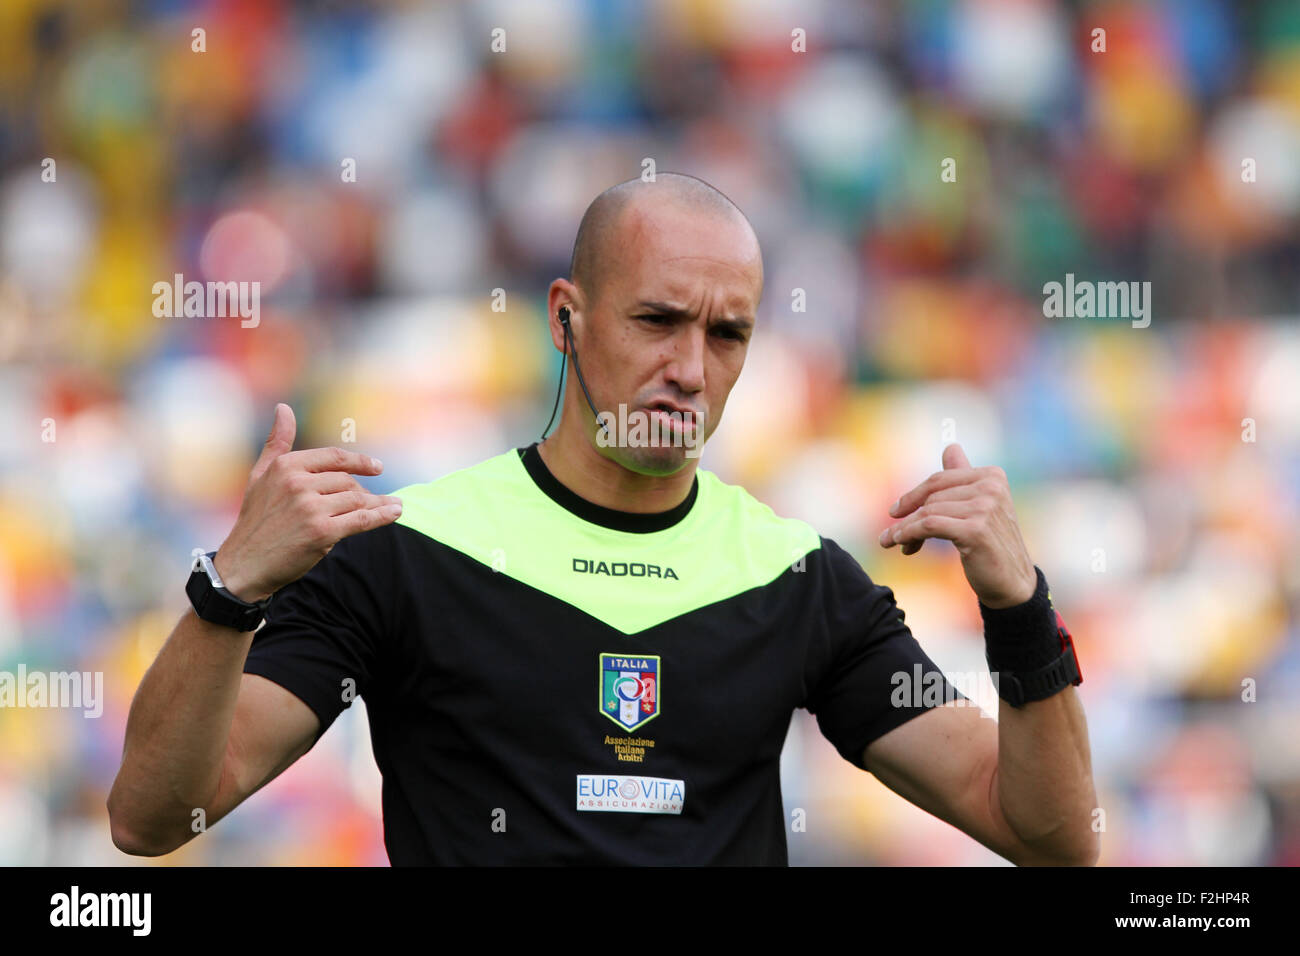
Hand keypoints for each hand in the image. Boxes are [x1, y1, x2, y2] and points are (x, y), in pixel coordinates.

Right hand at [213, 404, 402, 601]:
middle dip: (362, 491)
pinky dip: (382, 516)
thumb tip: (284, 407)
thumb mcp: (260, 475)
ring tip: (393, 506)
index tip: (378, 468)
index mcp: (286, 466)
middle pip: (348, 481)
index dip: (360, 461)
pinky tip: (395, 513)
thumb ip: (277, 442)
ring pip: (357, 499)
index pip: (335, 458)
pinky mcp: (322, 531)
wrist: (244, 564)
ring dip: (378, 504)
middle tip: (372, 501)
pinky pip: (362, 519)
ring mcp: (310, 507)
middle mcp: (298, 483)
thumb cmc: (255, 520)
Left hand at [878, 443, 1036, 608]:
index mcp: (992, 475)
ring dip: (904, 529)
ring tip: (892, 542)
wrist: (1012, 582)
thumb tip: (950, 446)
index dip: (914, 496)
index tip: (896, 511)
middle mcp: (991, 487)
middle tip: (890, 534)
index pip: (940, 479)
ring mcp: (985, 507)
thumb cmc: (991, 545)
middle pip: (932, 496)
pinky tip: (902, 544)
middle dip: (908, 515)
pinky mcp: (975, 529)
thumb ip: (963, 476)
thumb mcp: (979, 507)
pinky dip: (910, 534)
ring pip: (928, 511)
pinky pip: (929, 526)